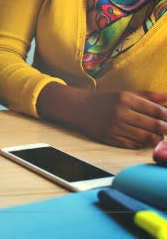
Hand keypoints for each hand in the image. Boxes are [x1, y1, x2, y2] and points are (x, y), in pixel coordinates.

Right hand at [38, 83, 166, 148]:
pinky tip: (143, 139)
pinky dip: (142, 144)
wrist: (79, 108)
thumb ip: (149, 96)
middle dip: (166, 129)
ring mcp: (115, 127)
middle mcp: (120, 112)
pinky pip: (134, 145)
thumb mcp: (125, 93)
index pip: (156, 110)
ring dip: (156, 138)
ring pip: (147, 138)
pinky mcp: (110, 138)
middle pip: (154, 125)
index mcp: (125, 98)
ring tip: (157, 135)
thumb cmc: (106, 100)